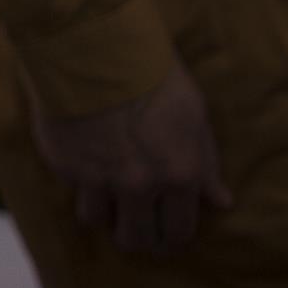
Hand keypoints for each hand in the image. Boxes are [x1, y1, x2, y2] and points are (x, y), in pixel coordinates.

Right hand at [30, 64, 232, 253]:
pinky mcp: (66, 166)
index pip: (178, 231)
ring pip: (97, 222)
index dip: (173, 238)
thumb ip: (205, 164)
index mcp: (179, 175)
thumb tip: (221, 201)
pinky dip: (80, 181)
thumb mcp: (194, 115)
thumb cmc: (154, 75)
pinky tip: (85, 160)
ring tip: (106, 199)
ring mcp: (99, 179)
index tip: (166, 236)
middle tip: (136, 227)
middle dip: (139, 237)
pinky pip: (74, 189)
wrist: (96, 48)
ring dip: (104, 213)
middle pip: (135, 239)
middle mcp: (139, 186)